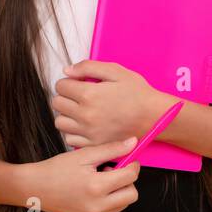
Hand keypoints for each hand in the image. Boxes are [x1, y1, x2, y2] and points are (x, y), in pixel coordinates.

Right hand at [24, 138, 141, 211]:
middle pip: (131, 195)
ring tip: (99, 181)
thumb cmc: (56, 169)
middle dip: (127, 181)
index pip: (130, 176)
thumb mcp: (85, 155)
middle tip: (112, 171)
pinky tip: (91, 193)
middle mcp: (96, 207)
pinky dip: (106, 202)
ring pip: (122, 205)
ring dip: (117, 192)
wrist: (34, 188)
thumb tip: (133, 143)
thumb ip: (112, 149)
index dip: (132, 165)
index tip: (128, 160)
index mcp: (96, 187)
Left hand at [53, 60, 167, 147]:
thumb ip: (88, 67)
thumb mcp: (116, 71)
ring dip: (67, 115)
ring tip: (81, 110)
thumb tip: (67, 71)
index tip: (78, 83)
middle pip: (57, 103)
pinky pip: (70, 139)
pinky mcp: (93, 144)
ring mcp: (88, 132)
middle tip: (80, 95)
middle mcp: (85, 115)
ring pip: (60, 122)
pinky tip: (85, 125)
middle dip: (66, 96)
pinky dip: (74, 132)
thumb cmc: (137, 92)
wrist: (154, 116)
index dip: (68, 82)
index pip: (61, 86)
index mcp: (89, 94)